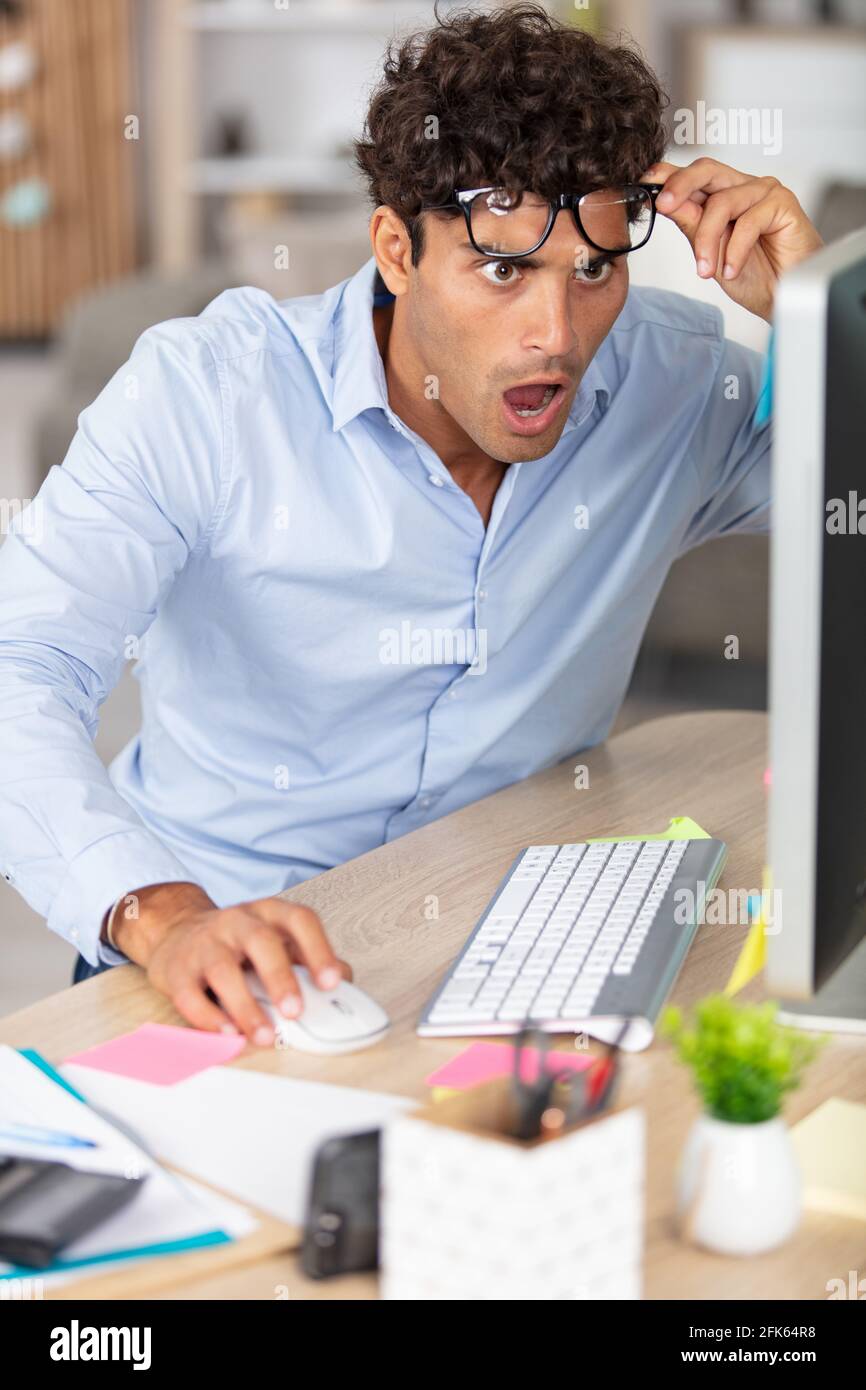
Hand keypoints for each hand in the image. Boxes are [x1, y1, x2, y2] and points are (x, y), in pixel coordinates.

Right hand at [111, 881, 351, 1045]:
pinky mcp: (177, 971)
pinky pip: (190, 994)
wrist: (177, 931)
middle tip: (295, 1011)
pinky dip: (209, 1018)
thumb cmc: (238, 942)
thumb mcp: (276, 940)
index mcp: (269, 913)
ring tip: (263, 1034)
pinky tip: (228, 1033)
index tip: (332, 982)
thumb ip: (308, 959)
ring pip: (223, 969)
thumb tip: (345, 982)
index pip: (299, 920)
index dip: (318, 949)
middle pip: (261, 941)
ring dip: (245, 1005)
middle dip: (280, 977)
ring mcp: (205, 944)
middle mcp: (237, 922)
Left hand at [643, 158, 822, 321]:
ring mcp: (764, 192)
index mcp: (722, 195)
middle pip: (706, 170)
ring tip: (706, 270)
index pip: (692, 177)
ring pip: (722, 203)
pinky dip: (736, 250)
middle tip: (663, 205)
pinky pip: (749, 221)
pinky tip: (732, 269)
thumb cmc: (752, 275)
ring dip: (708, 241)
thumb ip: (691, 223)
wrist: (781, 298)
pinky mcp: (783, 203)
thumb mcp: (709, 252)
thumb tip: (664, 201)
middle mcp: (743, 188)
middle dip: (679, 186)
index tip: (643, 180)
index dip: (667, 175)